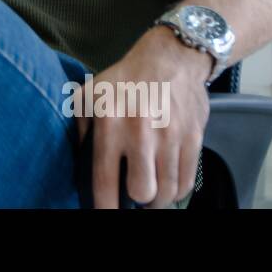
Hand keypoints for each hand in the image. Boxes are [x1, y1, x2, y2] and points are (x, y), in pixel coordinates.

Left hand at [74, 25, 211, 207]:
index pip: (105, 179)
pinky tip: (167, 184)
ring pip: (168, 191)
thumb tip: (78, 161)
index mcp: (110, 123)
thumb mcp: (90, 94)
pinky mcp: (193, 138)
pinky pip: (187, 180)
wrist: (171, 57)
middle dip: (137, 202)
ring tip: (150, 193)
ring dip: (158, 200)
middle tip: (131, 198)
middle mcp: (141, 132)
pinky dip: (177, 190)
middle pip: (143, 192)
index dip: (104, 207)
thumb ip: (80, 128)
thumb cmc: (126, 78)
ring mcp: (170, 136)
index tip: (104, 213)